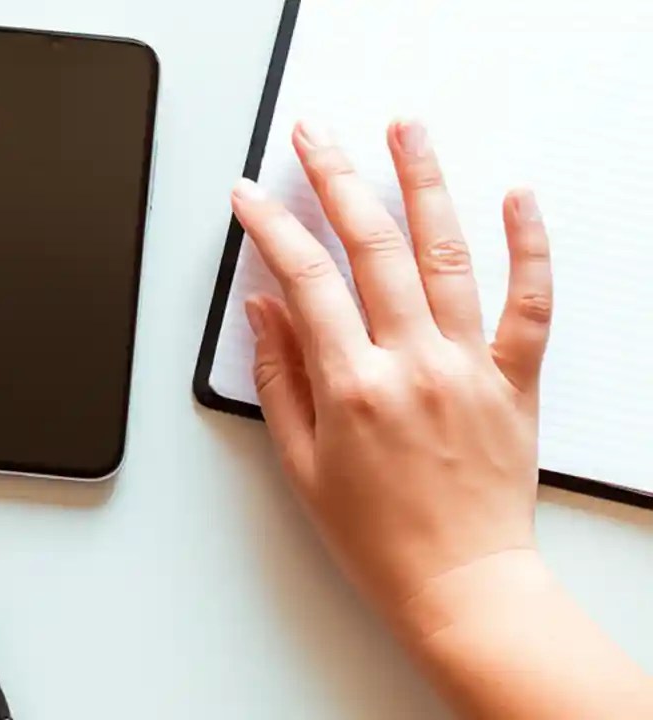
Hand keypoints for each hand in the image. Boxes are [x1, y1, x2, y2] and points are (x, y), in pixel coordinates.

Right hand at [232, 119, 550, 621]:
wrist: (461, 584)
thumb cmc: (378, 536)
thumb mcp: (302, 464)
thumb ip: (282, 379)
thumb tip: (265, 311)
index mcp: (355, 387)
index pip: (306, 281)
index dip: (271, 228)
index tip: (249, 196)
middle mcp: (414, 364)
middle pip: (371, 247)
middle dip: (336, 178)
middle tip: (313, 136)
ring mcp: (470, 366)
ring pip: (447, 254)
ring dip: (423, 183)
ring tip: (405, 130)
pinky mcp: (515, 379)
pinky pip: (530, 303)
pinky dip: (529, 247)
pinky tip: (516, 197)